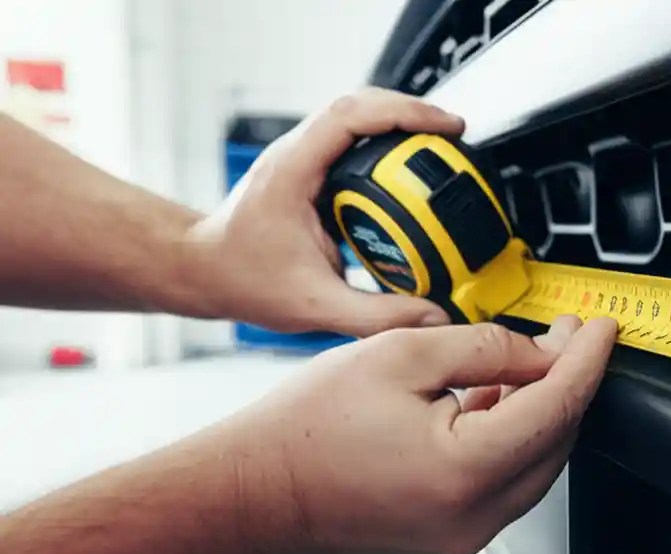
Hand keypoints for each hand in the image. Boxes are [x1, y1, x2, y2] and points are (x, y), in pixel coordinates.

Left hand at [184, 88, 464, 335]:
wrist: (202, 271)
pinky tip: (409, 171)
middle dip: (413, 112)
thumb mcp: (313, 304)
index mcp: (294, 170)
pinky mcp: (310, 172)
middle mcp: (297, 154)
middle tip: (454, 135)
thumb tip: (430, 317)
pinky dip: (386, 147)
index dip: (406, 113)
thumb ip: (374, 314)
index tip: (445, 128)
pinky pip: (353, 144)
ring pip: (358, 120)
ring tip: (440, 145)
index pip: (353, 117)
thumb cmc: (240, 277)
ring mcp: (302, 159)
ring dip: (399, 125)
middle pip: (362, 107)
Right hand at [205, 315, 616, 553]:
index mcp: (469, 469)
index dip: (588, 359)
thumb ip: (484, 347)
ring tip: (533, 358)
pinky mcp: (453, 535)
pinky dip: (514, 436)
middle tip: (568, 333)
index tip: (603, 326)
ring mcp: (467, 533)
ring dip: (544, 409)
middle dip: (570, 381)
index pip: (559, 405)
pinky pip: (507, 480)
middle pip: (558, 439)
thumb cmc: (306, 429)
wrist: (254, 495)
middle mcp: (478, 514)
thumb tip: (540, 351)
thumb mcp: (401, 355)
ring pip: (538, 462)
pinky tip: (499, 398)